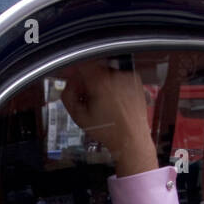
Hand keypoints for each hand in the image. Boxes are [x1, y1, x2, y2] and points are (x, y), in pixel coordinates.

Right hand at [60, 59, 158, 176]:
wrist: (132, 139)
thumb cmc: (109, 131)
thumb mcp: (79, 117)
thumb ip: (68, 96)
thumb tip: (68, 85)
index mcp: (101, 82)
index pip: (81, 64)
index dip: (73, 70)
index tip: (70, 75)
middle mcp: (116, 76)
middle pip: (94, 68)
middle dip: (87, 79)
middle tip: (84, 94)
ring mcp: (127, 78)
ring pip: (106, 73)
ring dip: (100, 82)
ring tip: (100, 101)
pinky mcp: (135, 81)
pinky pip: (118, 78)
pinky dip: (113, 85)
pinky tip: (111, 101)